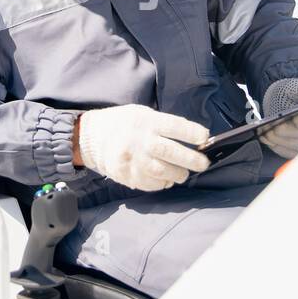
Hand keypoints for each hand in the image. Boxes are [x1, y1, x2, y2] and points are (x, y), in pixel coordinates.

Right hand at [75, 105, 210, 190]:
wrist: (92, 138)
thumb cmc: (124, 123)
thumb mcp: (143, 114)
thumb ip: (165, 125)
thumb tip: (193, 138)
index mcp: (146, 121)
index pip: (175, 127)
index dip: (193, 133)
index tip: (205, 138)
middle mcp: (140, 141)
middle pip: (171, 152)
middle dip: (193, 160)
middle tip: (203, 163)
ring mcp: (133, 160)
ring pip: (164, 172)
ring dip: (179, 174)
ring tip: (183, 173)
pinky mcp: (128, 175)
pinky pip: (152, 184)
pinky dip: (163, 182)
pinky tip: (166, 178)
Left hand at [260, 79, 297, 158]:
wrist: (292, 107)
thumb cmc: (297, 98)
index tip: (295, 120)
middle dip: (285, 132)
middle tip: (271, 127)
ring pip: (294, 146)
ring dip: (277, 140)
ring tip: (264, 132)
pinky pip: (288, 153)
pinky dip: (275, 146)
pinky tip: (265, 139)